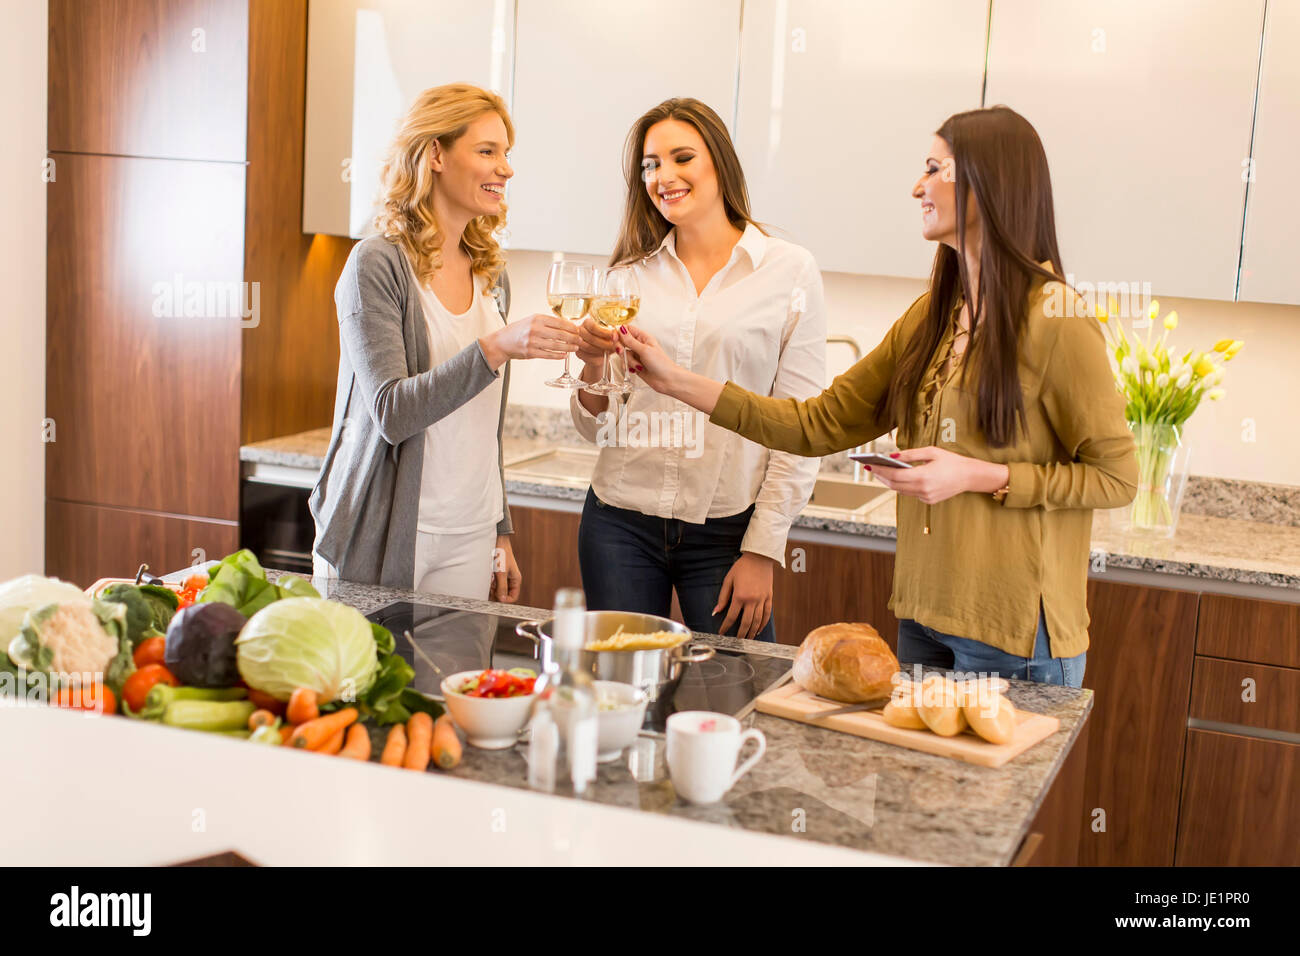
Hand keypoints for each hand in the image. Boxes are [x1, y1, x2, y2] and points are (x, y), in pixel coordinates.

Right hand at [481, 313, 579, 367]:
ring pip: (556, 346)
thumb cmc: (518, 330)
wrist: (502, 342)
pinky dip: (558, 355)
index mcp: (537, 318)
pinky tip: (565, 355)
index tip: (578, 329)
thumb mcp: (531, 320)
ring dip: (568, 347)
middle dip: (573, 338)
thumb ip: (546, 322)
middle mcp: (535, 329)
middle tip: (580, 339)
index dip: (571, 327)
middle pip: (560, 334)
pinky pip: (548, 355)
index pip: (559, 322)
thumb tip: (566, 324)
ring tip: (575, 348)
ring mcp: (532, 342)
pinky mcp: (531, 353)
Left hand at [490, 536, 521, 603]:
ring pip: (497, 589)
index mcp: (516, 579)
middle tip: (490, 588)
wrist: (497, 541)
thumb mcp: (501, 572)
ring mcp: (503, 577)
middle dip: (496, 593)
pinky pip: (492, 583)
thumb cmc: (502, 554)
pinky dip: (489, 582)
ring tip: (490, 579)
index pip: (513, 597)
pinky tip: (488, 576)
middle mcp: (510, 579)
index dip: (505, 600)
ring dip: (492, 587)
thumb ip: (502, 587)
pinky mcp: (496, 574)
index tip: (497, 599)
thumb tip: (502, 600)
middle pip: (504, 594)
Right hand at [575, 316, 616, 370]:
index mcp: (587, 323)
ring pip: (590, 348)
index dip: (605, 332)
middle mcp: (579, 331)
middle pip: (591, 338)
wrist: (600, 352)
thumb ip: (614, 334)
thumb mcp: (611, 334)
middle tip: (617, 347)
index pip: (593, 327)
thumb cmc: (606, 339)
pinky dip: (599, 357)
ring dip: (603, 350)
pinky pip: (588, 356)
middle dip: (606, 343)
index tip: (615, 337)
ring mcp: (577, 343)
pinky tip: (606, 355)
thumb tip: (620, 335)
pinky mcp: (578, 353)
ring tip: (614, 351)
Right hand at [613, 325, 680, 393]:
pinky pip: (625, 363)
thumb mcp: (644, 350)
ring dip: (628, 361)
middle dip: (621, 349)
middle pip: (622, 342)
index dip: (619, 333)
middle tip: (623, 353)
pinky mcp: (635, 365)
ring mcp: (637, 355)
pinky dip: (628, 367)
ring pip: (623, 354)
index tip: (615, 338)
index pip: (627, 329)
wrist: (667, 380)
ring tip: (638, 366)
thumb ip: (630, 341)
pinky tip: (635, 370)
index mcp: (643, 337)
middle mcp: (639, 345)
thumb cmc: (661, 363)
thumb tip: (621, 330)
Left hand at [713, 552, 774, 640]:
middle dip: (741, 634)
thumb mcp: (728, 580)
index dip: (725, 626)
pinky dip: (763, 624)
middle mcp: (752, 600)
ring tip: (748, 639)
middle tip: (737, 640)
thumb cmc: (742, 567)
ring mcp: (762, 599)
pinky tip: (759, 630)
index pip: (731, 616)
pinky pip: (767, 614)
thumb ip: (722, 597)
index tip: (722, 633)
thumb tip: (716, 611)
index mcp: (740, 596)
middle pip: (746, 622)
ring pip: (757, 621)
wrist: (759, 557)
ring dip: (752, 632)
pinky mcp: (769, 597)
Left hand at [868, 446, 1001, 504]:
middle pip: (894, 484)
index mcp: (923, 476)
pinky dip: (903, 486)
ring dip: (890, 482)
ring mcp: (926, 497)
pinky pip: (910, 493)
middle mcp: (923, 489)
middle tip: (872, 468)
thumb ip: (910, 454)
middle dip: (882, 476)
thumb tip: (891, 456)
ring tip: (881, 472)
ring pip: (901, 490)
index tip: (869, 464)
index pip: (894, 474)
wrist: (970, 476)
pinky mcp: (929, 500)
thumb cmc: (951, 461)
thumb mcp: (931, 452)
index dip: (879, 470)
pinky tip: (898, 478)